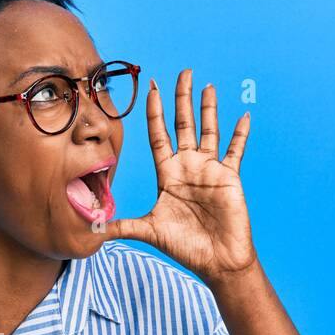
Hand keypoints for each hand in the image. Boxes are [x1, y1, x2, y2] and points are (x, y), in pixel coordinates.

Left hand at [105, 69, 255, 284]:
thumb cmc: (184, 247)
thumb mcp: (148, 232)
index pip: (158, 136)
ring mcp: (209, 170)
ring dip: (208, 109)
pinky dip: (240, 134)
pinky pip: (235, 150)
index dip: (154, 113)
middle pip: (183, 125)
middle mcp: (187, 167)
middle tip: (182, 72)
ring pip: (209, 131)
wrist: (216, 261)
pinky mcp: (229, 177)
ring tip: (207, 85)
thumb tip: (92, 232)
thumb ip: (122, 227)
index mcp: (167, 174)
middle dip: (181, 99)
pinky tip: (243, 115)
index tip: (151, 89)